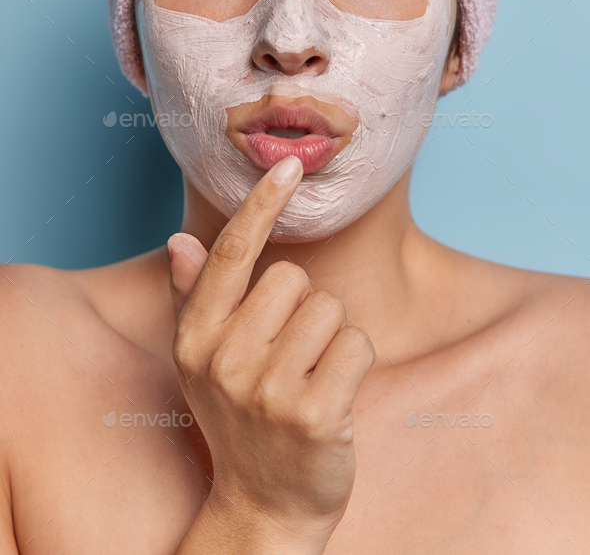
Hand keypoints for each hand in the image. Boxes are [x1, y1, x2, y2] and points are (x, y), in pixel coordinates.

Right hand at [168, 155, 375, 546]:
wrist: (264, 506)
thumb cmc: (240, 418)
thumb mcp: (204, 360)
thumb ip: (193, 298)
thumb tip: (178, 239)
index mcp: (195, 338)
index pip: (230, 254)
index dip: (261, 204)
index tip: (290, 164)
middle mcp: (224, 359)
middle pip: (295, 278)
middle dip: (304, 309)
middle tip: (291, 356)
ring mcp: (268, 389)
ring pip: (331, 308)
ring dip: (332, 338)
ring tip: (310, 378)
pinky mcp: (315, 413)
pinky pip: (358, 343)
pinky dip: (356, 362)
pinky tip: (335, 396)